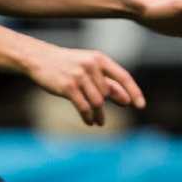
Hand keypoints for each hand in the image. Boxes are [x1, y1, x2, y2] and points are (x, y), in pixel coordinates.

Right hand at [25, 43, 144, 127]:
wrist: (39, 58)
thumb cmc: (68, 64)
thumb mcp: (89, 68)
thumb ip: (108, 82)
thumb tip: (127, 100)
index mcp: (100, 59)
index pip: (123, 77)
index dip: (134, 91)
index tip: (141, 105)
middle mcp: (91, 65)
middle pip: (107, 93)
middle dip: (107, 107)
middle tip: (102, 119)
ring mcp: (79, 75)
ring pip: (97, 102)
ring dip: (99, 115)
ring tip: (98, 122)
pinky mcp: (68, 87)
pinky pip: (84, 107)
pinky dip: (88, 117)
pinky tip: (89, 122)